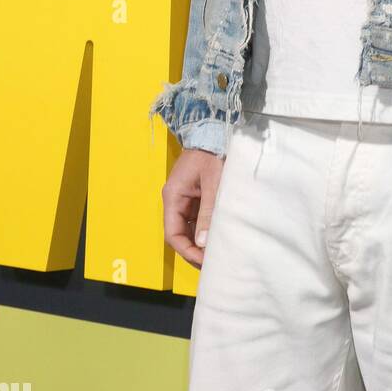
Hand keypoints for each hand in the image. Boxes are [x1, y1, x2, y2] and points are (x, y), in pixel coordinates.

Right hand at [162, 147, 224, 268]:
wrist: (213, 130)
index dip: (187, 251)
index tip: (203, 260)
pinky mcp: (196, 194)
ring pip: (189, 227)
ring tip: (217, 251)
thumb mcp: (213, 183)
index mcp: (173, 197)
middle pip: (180, 233)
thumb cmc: (212, 153)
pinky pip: (197, 217)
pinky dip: (205, 228)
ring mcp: (185, 197)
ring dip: (201, 240)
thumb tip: (203, 242)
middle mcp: (175, 199)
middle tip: (213, 260)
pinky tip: (218, 234)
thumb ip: (208, 212)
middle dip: (194, 249)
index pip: (173, 234)